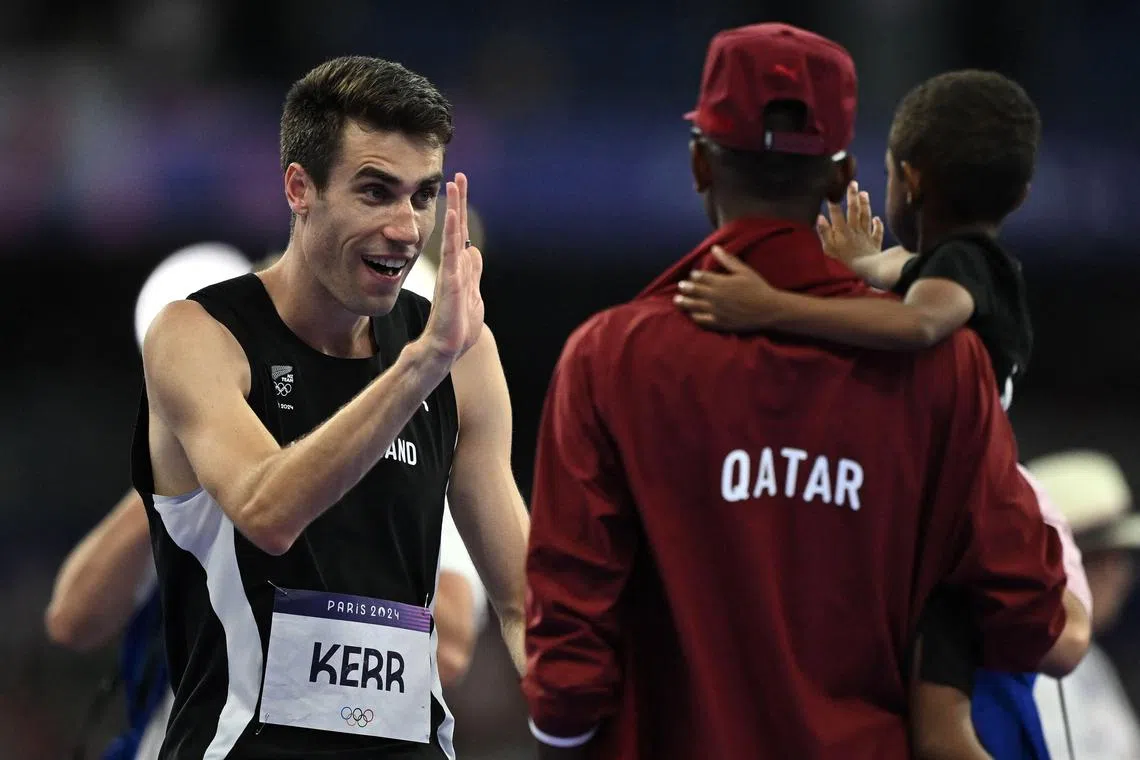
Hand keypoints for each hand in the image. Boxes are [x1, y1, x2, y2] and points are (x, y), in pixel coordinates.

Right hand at [423, 173, 484, 360]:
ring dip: (454, 209)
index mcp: (459, 269)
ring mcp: (450, 272)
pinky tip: (451, 215)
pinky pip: (451, 252)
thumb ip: (472, 274)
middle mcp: (453, 266)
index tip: (461, 189)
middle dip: (458, 202)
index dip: (461, 213)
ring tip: (454, 185)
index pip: (461, 235)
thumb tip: (474, 251)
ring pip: (452, 234)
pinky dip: (451, 233)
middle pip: (456, 228)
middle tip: (458, 176)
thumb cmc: (457, 328)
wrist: (445, 349)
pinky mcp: (450, 282)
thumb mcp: (472, 296)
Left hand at [674, 246, 781, 330]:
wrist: (769, 309)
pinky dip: (694, 316)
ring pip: (694, 305)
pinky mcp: (720, 323)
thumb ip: (727, 260)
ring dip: (684, 302)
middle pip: (695, 291)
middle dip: (686, 288)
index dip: (695, 276)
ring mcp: (717, 310)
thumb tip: (714, 248)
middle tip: (681, 286)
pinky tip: (691, 314)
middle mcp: (716, 296)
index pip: (701, 277)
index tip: (692, 275)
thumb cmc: (758, 288)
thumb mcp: (744, 271)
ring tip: (677, 300)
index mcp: (722, 282)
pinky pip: (702, 320)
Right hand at [818, 181, 883, 266]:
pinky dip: (878, 224)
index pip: (837, 213)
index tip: (832, 192)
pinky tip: (877, 218)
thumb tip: (820, 217)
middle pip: (854, 209)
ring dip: (865, 204)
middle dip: (853, 196)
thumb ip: (824, 232)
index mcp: (842, 230)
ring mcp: (866, 234)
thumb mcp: (829, 247)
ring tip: (864, 193)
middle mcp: (855, 229)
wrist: (866, 266)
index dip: (834, 202)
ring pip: (866, 216)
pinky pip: (877, 231)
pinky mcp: (875, 241)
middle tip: (853, 183)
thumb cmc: (844, 258)